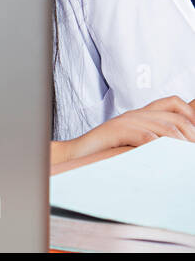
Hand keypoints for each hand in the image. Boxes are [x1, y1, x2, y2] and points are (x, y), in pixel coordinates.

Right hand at [58, 95, 194, 162]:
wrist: (77, 153)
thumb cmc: (105, 151)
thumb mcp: (132, 140)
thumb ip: (151, 137)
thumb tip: (175, 140)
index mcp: (140, 113)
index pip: (172, 102)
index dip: (190, 113)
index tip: (194, 134)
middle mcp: (136, 114)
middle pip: (174, 118)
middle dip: (190, 135)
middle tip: (191, 150)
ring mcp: (126, 121)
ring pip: (166, 128)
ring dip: (180, 145)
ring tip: (184, 158)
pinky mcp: (118, 131)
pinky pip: (147, 137)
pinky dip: (161, 149)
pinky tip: (165, 159)